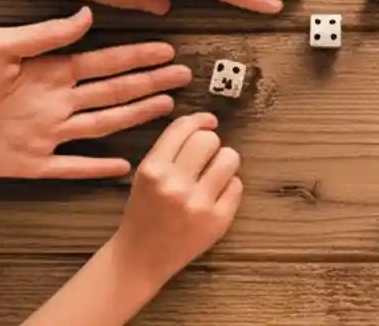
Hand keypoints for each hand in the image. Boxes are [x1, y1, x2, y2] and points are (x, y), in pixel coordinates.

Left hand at [0, 7, 186, 178]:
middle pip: (114, 92)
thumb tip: (85, 15)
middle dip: (149, 83)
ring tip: (168, 109)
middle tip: (182, 76)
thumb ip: (44, 35)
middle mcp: (57, 102)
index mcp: (50, 72)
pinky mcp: (33, 164)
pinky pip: (72, 167)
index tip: (166, 49)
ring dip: (135, 117)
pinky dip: (97, 169)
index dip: (137, 56)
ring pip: (104, 125)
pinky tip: (124, 168)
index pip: (105, 62)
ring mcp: (48, 134)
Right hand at [111, 112, 241, 291]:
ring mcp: (198, 204)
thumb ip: (171, 148)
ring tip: (215, 173)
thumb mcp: (145, 175)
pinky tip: (216, 195)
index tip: (209, 122)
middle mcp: (174, 185)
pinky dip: (229, 186)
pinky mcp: (217, 221)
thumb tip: (206, 122)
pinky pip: (237, 185)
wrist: (141, 258)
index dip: (200, 120)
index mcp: (152, 170)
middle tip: (206, 157)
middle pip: (209, 140)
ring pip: (229, 158)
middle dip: (211, 144)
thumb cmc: (145, 212)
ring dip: (224, 162)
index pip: (184, 128)